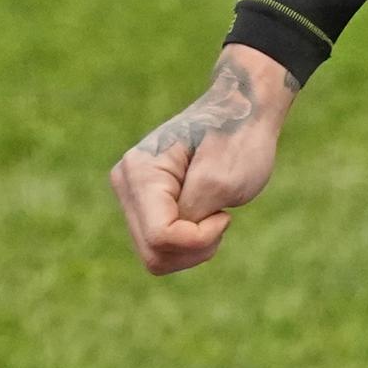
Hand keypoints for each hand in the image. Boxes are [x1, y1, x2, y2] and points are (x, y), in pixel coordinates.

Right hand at [108, 46, 298, 273]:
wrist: (241, 111)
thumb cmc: (239, 139)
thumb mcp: (222, 180)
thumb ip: (189, 216)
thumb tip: (162, 240)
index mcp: (140, 171)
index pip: (161, 236)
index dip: (198, 239)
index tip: (225, 214)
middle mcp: (126, 182)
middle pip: (154, 252)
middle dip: (195, 247)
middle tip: (221, 218)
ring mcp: (132, 195)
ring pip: (155, 256)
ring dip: (193, 248)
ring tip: (214, 216)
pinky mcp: (145, 206)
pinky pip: (160, 249)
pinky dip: (188, 245)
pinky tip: (204, 217)